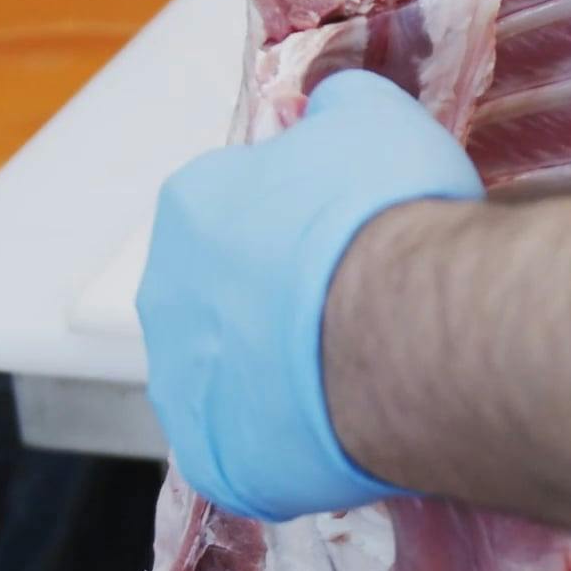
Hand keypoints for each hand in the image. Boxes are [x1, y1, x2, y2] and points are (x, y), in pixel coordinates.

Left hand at [137, 70, 479, 519]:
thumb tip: (327, 109)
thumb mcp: (376, 116)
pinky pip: (251, 453)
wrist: (405, 327)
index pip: (238, 211)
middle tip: (355, 312)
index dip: (300, 226)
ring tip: (358, 378)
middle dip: (280, 306)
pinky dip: (290, 446)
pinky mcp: (217, 463)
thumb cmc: (383, 212)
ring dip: (280, 379)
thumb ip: (339, 107)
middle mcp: (165, 294)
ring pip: (232, 380)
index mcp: (192, 206)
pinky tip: (343, 432)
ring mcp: (184, 387)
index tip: (348, 240)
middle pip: (225, 299)